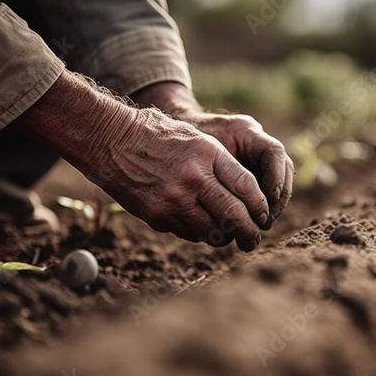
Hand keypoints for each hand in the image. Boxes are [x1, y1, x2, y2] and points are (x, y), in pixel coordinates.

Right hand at [12, 72, 270, 249]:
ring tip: (232, 239)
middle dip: (249, 232)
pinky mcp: (157, 215)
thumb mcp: (198, 140)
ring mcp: (174, 199)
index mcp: (208, 154)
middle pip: (235, 216)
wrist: (111, 140)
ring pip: (212, 232)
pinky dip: (200, 235)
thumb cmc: (160, 136)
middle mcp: (194, 178)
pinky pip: (188, 233)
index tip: (263, 215)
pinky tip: (203, 229)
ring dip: (225, 238)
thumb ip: (224, 166)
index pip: (247, 188)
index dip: (260, 207)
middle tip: (253, 239)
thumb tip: (249, 198)